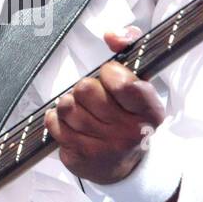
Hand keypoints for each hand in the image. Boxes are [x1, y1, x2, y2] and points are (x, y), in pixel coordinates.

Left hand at [43, 26, 164, 183]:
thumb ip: (129, 49)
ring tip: (81, 110)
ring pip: (66, 106)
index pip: (119, 81)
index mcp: (148, 111)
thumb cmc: (130, 118)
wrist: (125, 167)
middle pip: (85, 89)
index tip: (111, 77)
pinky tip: (71, 124)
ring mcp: (102, 148)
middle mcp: (127, 133)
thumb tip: (112, 34)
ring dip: (69, 104)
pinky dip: (57, 120)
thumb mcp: (140, 85)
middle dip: (85, 88)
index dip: (109, 72)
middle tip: (93, 97)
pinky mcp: (79, 157)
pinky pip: (54, 125)